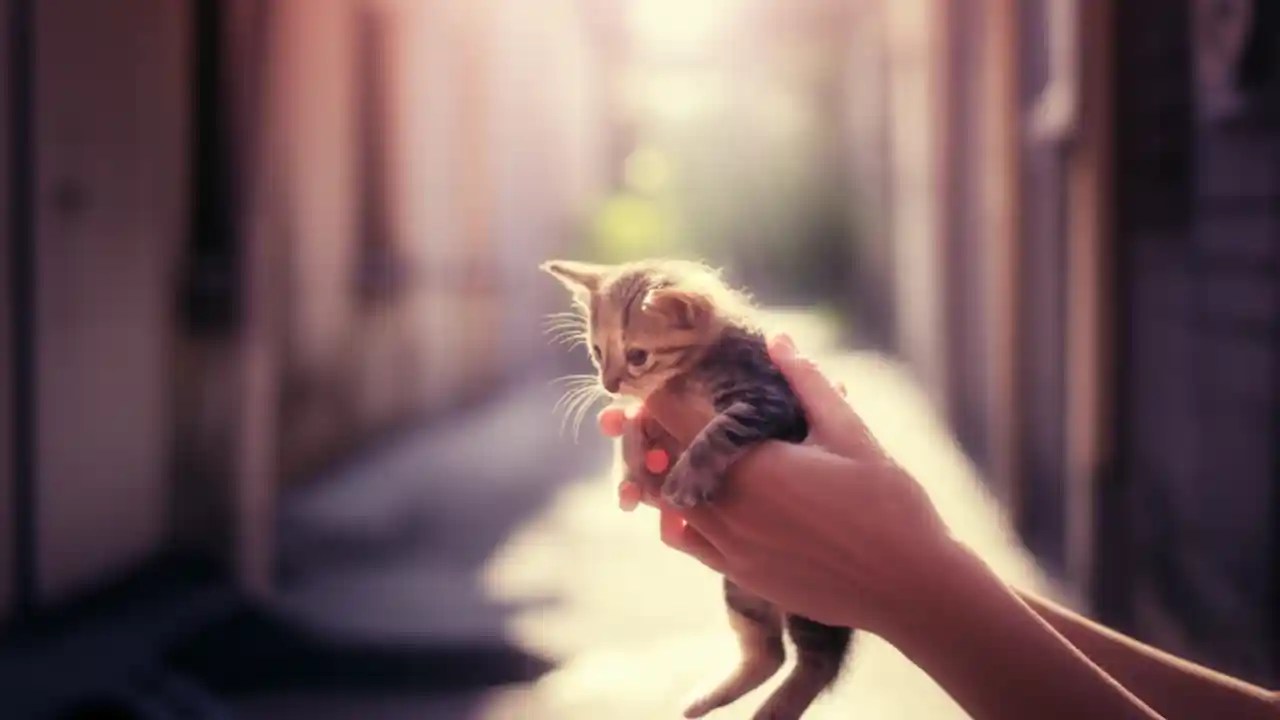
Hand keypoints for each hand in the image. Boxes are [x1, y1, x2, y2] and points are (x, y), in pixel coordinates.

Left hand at [599, 335, 959, 635]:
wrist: (909, 585)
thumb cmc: (888, 503)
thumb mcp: (850, 433)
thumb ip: (807, 383)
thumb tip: (778, 339)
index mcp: (752, 466)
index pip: (678, 421)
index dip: (661, 394)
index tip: (657, 376)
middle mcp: (729, 508)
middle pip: (663, 463)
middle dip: (655, 434)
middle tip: (659, 411)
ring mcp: (731, 547)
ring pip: (668, 504)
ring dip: (666, 475)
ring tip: (678, 451)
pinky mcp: (741, 575)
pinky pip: (687, 542)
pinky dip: (681, 516)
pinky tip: (699, 499)